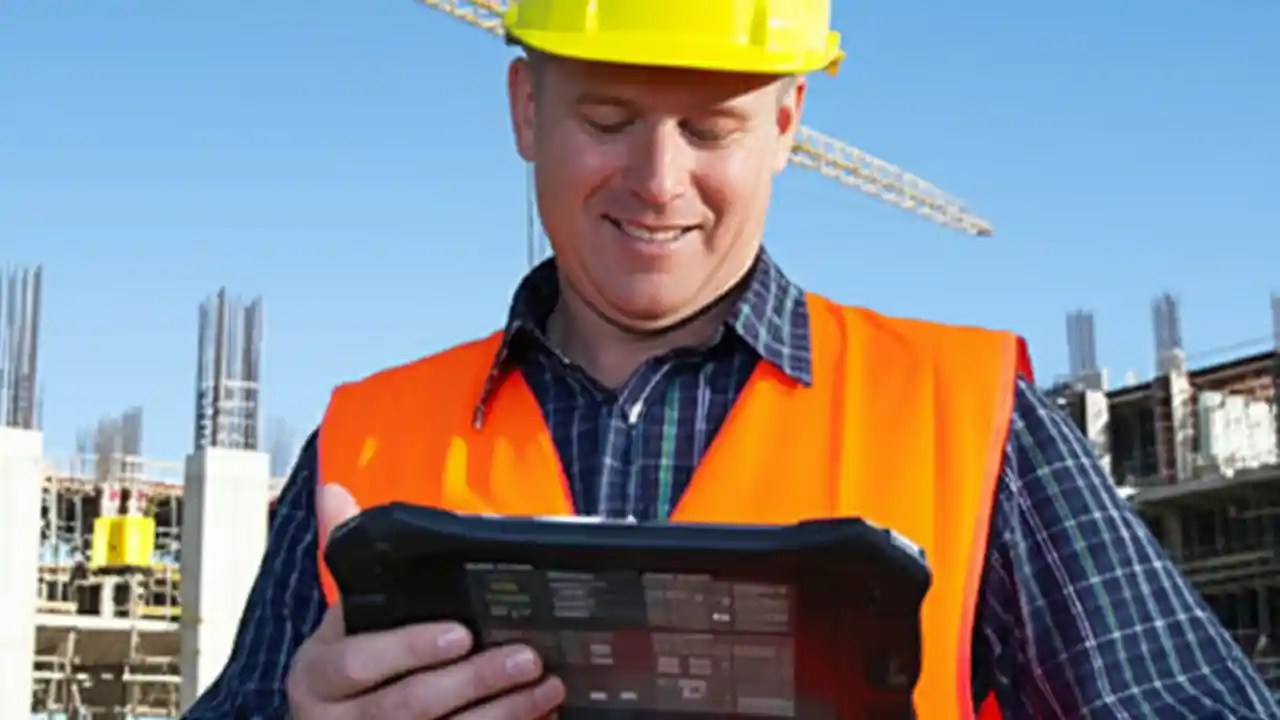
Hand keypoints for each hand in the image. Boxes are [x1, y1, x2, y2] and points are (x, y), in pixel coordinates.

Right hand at [285, 484, 565, 717]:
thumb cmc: (352, 664)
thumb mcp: (344, 616)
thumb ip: (343, 552)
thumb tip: (333, 489)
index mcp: (319, 674)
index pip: (358, 661)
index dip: (409, 648)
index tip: (460, 633)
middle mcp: (340, 719)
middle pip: (409, 705)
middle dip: (473, 681)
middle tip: (526, 657)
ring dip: (502, 713)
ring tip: (547, 687)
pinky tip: (539, 716)